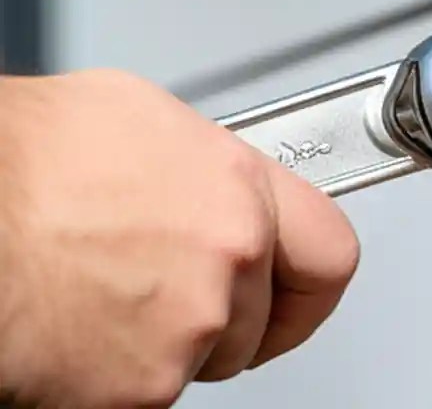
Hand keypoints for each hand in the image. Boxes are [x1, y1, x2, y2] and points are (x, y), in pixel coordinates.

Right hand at [0, 70, 359, 406]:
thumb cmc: (25, 158)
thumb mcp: (143, 119)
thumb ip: (208, 167)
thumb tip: (216, 184)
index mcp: (240, 191)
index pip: (331, 257)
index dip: (309, 283)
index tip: (297, 294)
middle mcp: (229, 260)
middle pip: (259, 318)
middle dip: (218, 311)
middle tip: (155, 282)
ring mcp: (188, 329)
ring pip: (204, 357)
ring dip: (165, 341)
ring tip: (99, 291)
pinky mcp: (140, 389)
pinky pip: (147, 391)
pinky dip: (113, 373)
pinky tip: (76, 323)